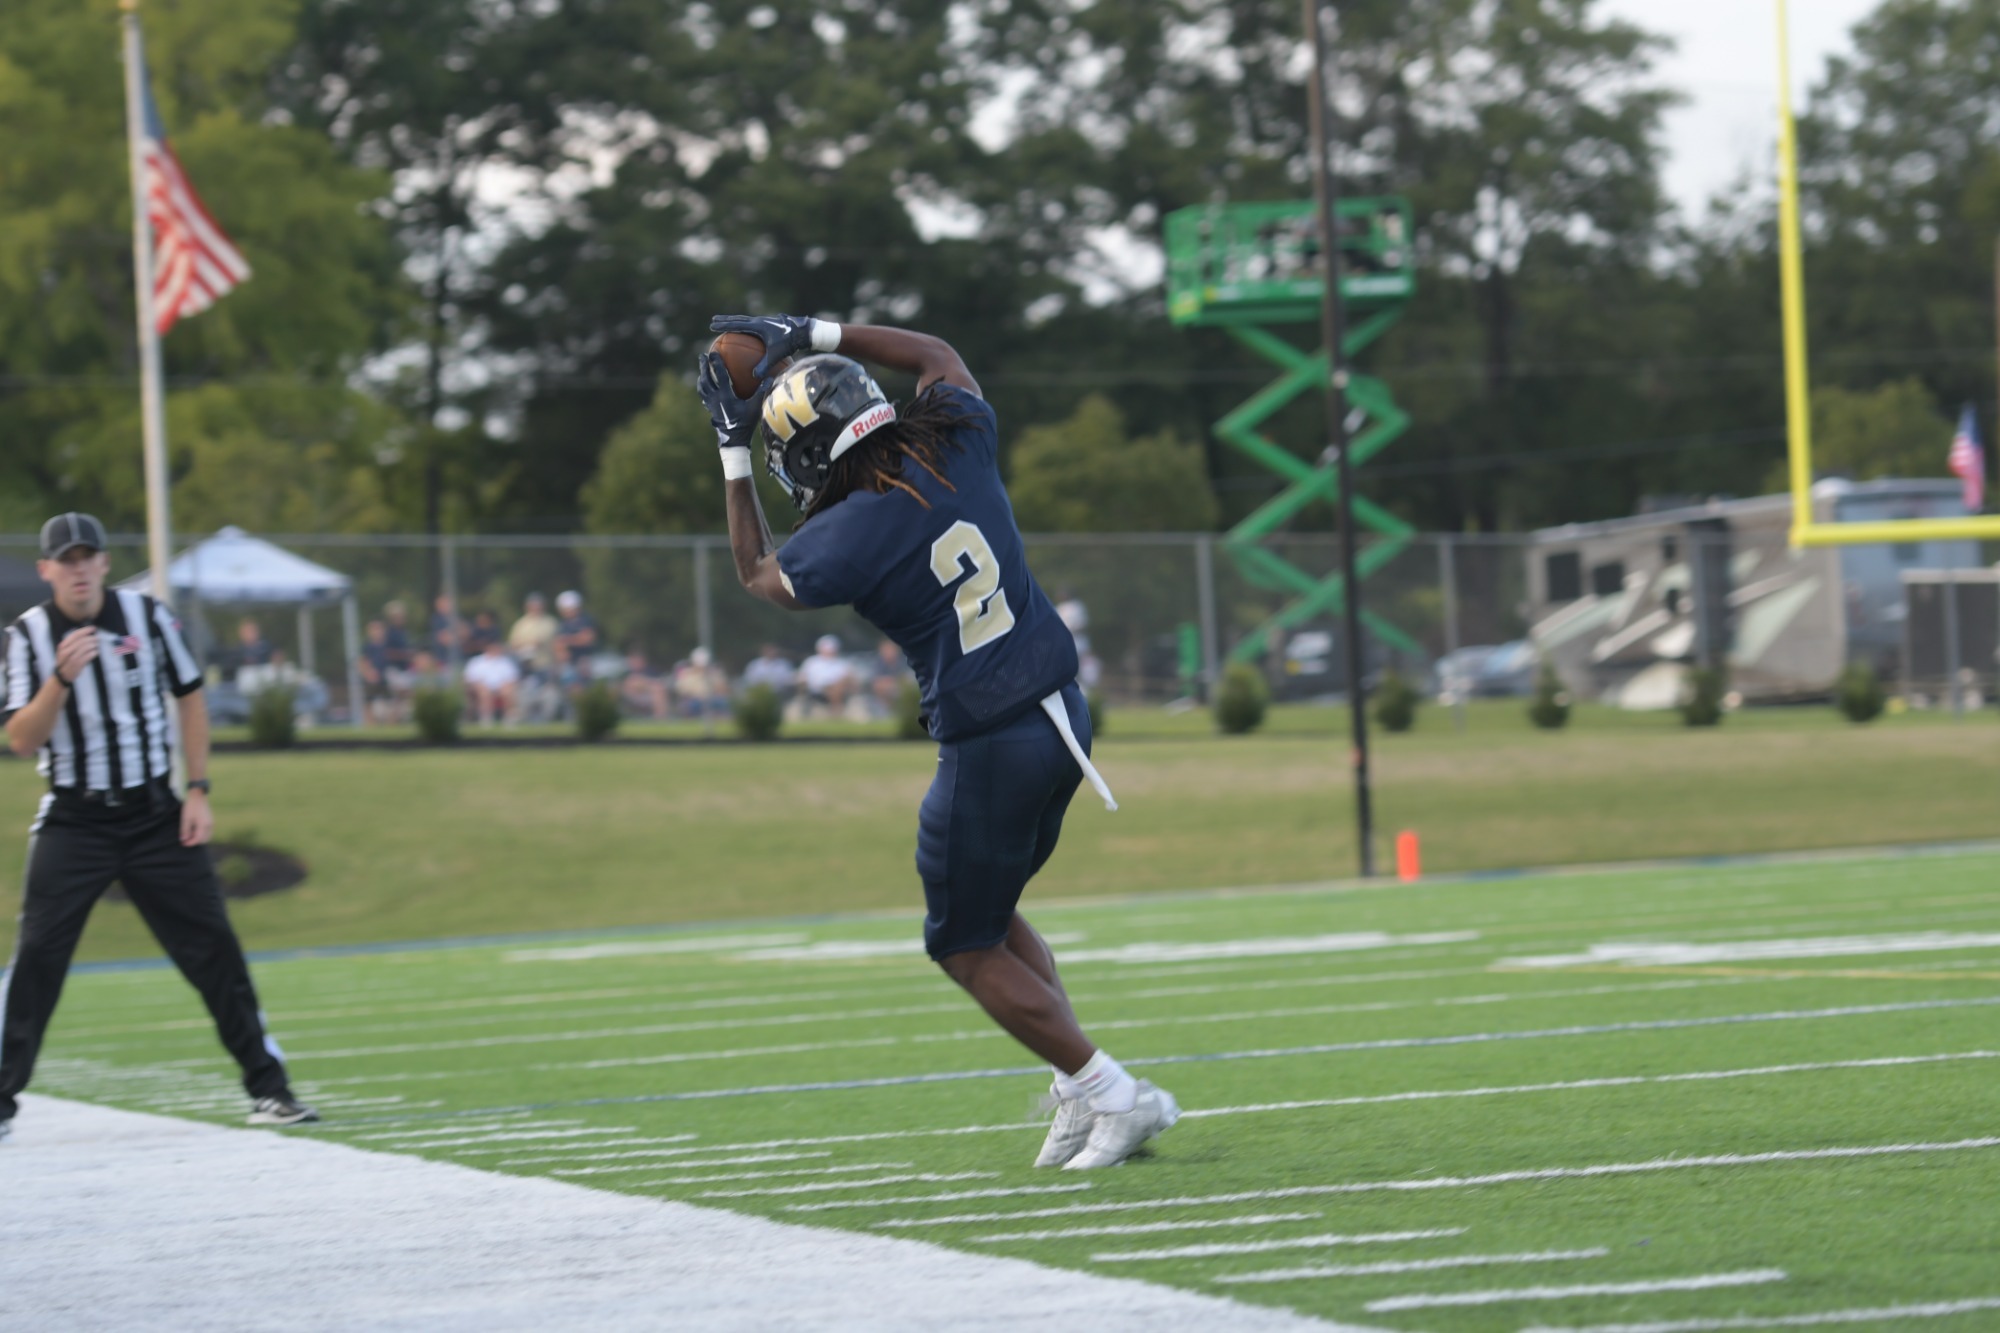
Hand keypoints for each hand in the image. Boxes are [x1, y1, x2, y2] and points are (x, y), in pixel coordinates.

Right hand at [54, 627, 99, 684]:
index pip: (75, 635)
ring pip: (83, 649)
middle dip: (90, 638)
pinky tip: (96, 652)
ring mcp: (69, 659)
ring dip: (92, 645)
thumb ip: (75, 643)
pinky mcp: (75, 666)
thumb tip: (89, 634)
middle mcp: (64, 651)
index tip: (93, 628)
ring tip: (97, 645)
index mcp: (62, 646)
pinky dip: (92, 654)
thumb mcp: (67, 650)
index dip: (85, 630)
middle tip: (97, 638)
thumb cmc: (67, 661)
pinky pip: (86, 658)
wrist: (62, 675)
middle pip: (80, 641)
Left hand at [180, 789, 212, 846]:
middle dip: (195, 841)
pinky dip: (202, 834)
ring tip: (189, 835)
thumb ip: (185, 830)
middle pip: (204, 839)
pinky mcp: (211, 821)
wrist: (197, 796)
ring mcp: (212, 823)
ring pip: (207, 836)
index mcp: (204, 825)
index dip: (190, 843)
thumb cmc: (190, 807)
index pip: (198, 839)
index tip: (183, 844)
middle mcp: (210, 825)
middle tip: (186, 840)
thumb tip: (183, 840)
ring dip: (199, 838)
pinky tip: (194, 831)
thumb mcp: (185, 819)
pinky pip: (208, 832)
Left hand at [696, 351, 760, 450]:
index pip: (719, 375)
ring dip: (701, 376)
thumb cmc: (746, 422)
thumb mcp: (755, 407)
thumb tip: (771, 377)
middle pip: (706, 378)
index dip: (716, 362)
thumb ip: (761, 391)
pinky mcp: (711, 409)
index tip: (714, 352)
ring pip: (703, 387)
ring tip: (702, 369)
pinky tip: (705, 387)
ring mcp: (711, 404)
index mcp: (725, 395)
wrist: (734, 439)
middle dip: (704, 366)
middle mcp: (715, 398)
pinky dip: (703, 388)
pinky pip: (704, 396)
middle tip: (702, 356)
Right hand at [709, 313, 833, 378]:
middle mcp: (759, 321)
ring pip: (746, 321)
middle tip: (713, 320)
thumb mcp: (776, 354)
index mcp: (757, 325)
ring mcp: (765, 321)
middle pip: (738, 320)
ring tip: (726, 325)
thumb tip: (754, 376)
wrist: (803, 332)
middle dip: (725, 320)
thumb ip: (764, 365)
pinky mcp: (769, 324)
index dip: (723, 325)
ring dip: (735, 322)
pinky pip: (753, 326)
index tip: (712, 325)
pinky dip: (746, 329)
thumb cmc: (789, 343)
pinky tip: (745, 335)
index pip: (736, 324)